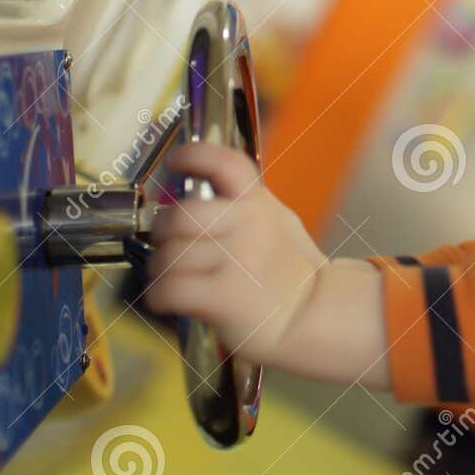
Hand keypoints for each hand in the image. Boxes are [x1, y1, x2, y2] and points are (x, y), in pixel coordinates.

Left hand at [144, 142, 327, 366]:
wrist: (316, 318)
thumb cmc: (294, 275)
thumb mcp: (279, 223)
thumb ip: (244, 205)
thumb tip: (199, 190)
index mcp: (258, 204)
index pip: (224, 163)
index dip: (192, 156)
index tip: (175, 162)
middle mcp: (248, 226)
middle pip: (179, 215)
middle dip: (162, 231)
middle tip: (165, 242)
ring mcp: (237, 261)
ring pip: (168, 256)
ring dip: (160, 269)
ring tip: (170, 276)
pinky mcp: (225, 297)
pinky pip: (169, 289)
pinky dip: (159, 297)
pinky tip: (167, 299)